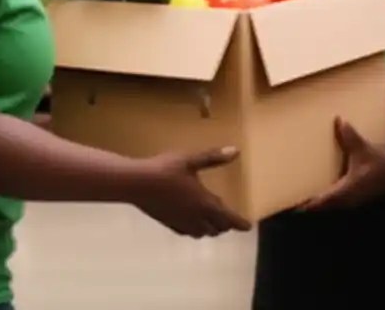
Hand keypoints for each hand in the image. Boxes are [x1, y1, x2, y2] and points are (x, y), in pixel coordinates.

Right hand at [130, 147, 252, 237]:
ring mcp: (181, 222)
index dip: (239, 223)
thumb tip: (235, 151)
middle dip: (226, 226)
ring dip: (210, 229)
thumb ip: (212, 157)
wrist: (136, 183)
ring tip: (212, 222)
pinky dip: (193, 230)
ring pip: (201, 233)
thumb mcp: (190, 160)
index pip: (228, 218)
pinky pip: (186, 232)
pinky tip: (190, 223)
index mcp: (204, 203)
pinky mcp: (168, 223)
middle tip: (230, 220)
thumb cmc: (165, 170)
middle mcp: (195, 217)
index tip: (248, 227)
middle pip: (216, 229)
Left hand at [297, 117, 384, 211]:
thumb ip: (349, 136)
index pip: (322, 202)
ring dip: (316, 199)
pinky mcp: (353, 196)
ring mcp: (351, 200)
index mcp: (347, 190)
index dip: (307, 204)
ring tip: (298, 192)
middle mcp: (347, 199)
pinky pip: (334, 199)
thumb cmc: (381, 163)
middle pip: (322, 205)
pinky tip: (316, 185)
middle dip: (307, 202)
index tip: (292, 204)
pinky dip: (324, 195)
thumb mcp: (364, 148)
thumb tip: (338, 121)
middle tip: (288, 196)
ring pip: (328, 203)